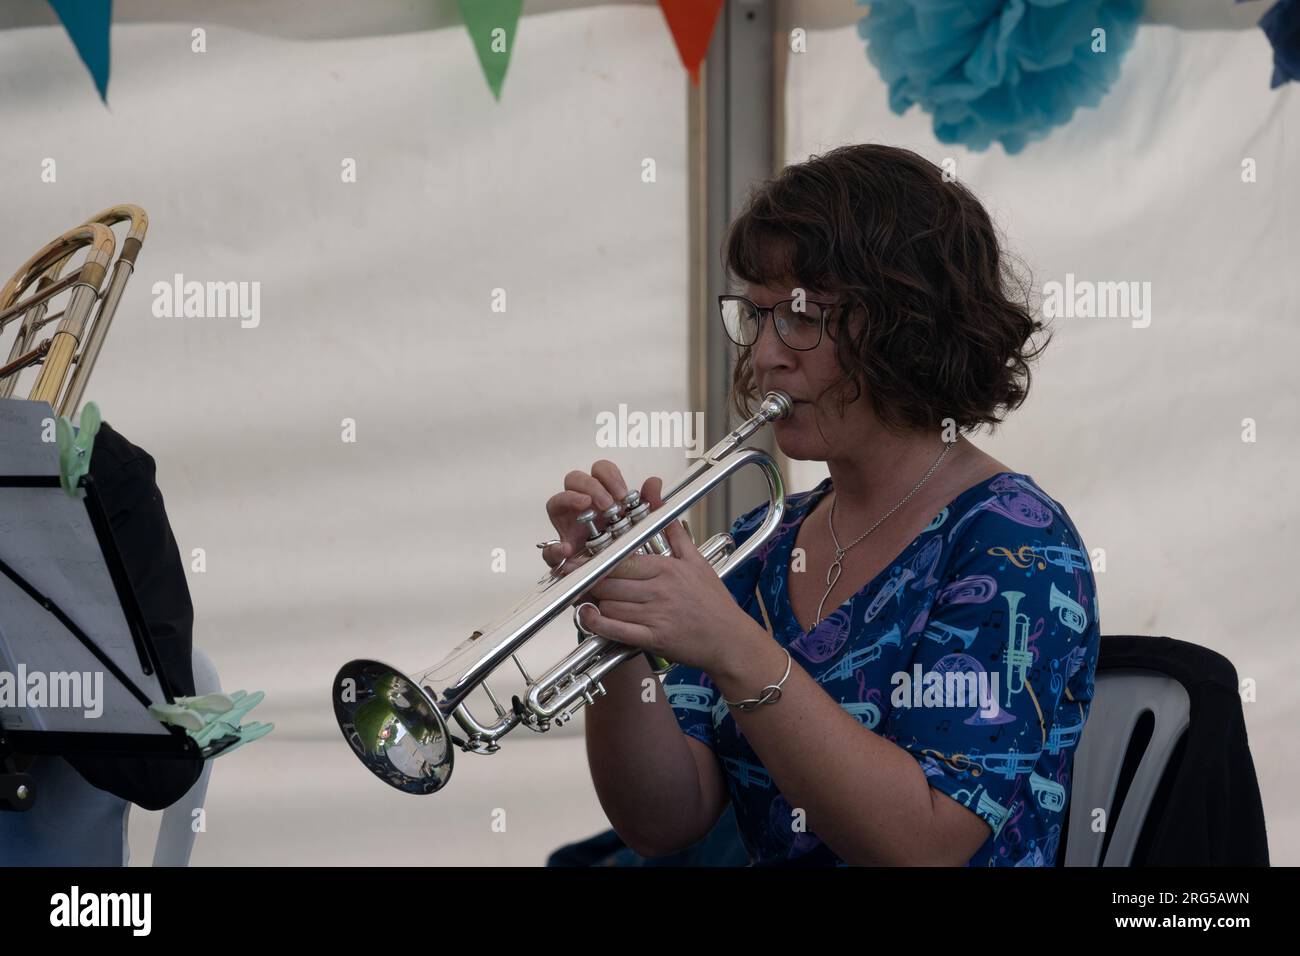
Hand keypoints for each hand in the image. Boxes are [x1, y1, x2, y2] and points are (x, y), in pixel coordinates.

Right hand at [542, 460, 663, 577]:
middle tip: (607, 503)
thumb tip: (654, 482)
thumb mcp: (647, 532)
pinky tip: (567, 549)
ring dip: (570, 499)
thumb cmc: (633, 559)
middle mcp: (583, 511)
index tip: (622, 493)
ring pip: (556, 503)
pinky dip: (555, 548)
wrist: (627, 594)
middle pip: (574, 480)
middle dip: (590, 485)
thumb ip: (650, 506)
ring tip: (586, 508)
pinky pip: (549, 549)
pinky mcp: (561, 558)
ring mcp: (569, 531)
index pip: (598, 473)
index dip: (608, 475)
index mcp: (605, 502)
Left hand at [576, 518, 765, 673]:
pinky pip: (617, 630)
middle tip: (581, 581)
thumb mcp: (698, 562)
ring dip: (595, 603)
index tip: (584, 561)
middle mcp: (658, 590)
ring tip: (587, 599)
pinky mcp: (653, 639)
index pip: (620, 561)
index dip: (597, 562)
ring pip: (609, 604)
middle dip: (591, 582)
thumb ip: (676, 536)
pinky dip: (597, 624)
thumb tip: (665, 511)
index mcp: (666, 569)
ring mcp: (655, 615)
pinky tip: (588, 617)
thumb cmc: (714, 602)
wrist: (730, 639)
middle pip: (609, 582)